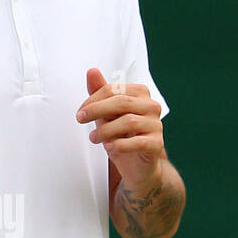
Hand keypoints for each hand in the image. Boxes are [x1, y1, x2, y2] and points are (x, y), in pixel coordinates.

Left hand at [76, 67, 163, 188]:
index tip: (81, 112)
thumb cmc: (122, 137)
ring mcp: (156, 125)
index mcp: (140, 94)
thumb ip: (100, 93)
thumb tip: (92, 71)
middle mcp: (151, 107)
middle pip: (122, 102)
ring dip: (105, 130)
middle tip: (80, 119)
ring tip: (94, 138)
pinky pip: (138, 142)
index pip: (116, 89)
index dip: (94, 99)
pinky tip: (110, 147)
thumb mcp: (106, 114)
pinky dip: (120, 145)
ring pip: (129, 121)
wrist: (136, 166)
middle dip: (97, 110)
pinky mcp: (157, 144)